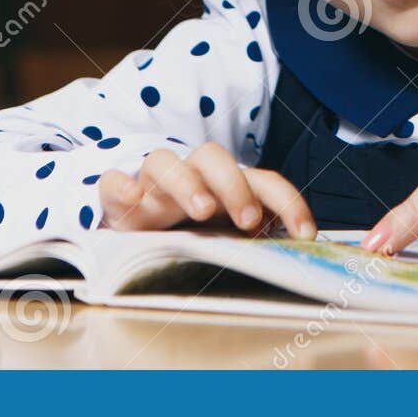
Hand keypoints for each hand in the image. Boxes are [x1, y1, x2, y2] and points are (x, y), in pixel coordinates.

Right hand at [99, 142, 315, 237]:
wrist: (129, 228)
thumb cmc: (186, 231)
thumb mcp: (224, 237)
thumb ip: (252, 242)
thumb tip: (294, 260)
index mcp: (223, 186)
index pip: (261, 181)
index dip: (287, 201)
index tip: (305, 235)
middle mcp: (190, 177)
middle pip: (212, 156)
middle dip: (234, 186)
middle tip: (248, 220)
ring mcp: (151, 185)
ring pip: (164, 161)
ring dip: (186, 181)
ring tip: (201, 210)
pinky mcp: (117, 198)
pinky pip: (113, 181)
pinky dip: (121, 185)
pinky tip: (132, 198)